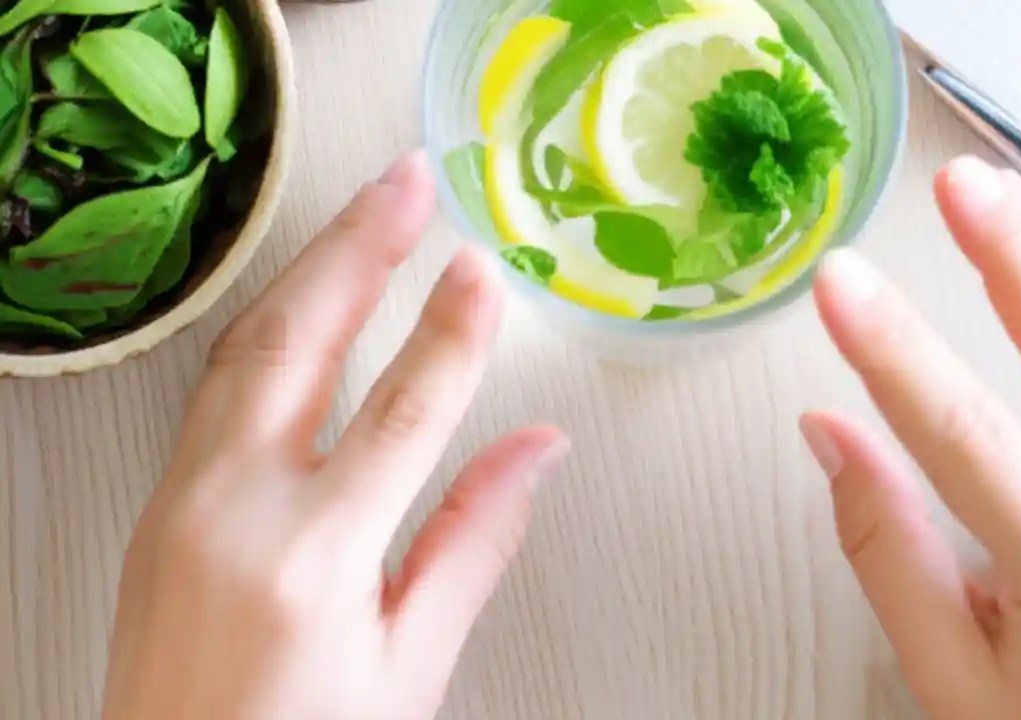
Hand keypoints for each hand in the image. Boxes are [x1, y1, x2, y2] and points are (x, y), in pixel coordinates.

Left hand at [102, 151, 567, 719]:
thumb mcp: (411, 667)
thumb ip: (473, 543)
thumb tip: (531, 455)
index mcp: (312, 559)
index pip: (401, 411)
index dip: (452, 330)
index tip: (482, 267)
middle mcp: (232, 513)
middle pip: (302, 341)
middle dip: (361, 246)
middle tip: (407, 182)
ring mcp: (182, 501)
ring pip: (247, 349)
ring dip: (310, 269)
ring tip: (364, 217)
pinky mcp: (160, 505)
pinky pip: (216, 386)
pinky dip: (268, 325)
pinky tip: (301, 300)